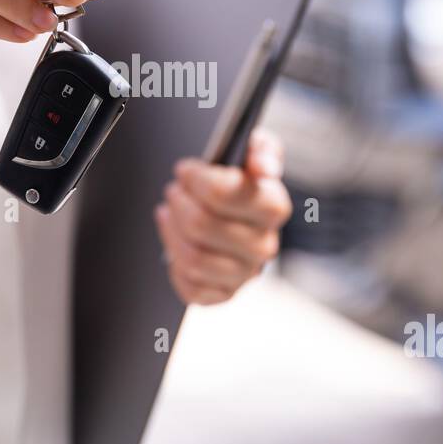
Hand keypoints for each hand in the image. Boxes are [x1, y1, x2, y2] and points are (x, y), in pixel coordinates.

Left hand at [155, 128, 292, 305]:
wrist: (235, 214)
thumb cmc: (241, 180)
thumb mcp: (254, 152)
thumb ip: (261, 149)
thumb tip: (262, 167)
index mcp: (274, 207)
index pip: (229, 194)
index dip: (199, 180)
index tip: (185, 170)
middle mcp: (264, 245)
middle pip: (202, 225)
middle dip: (179, 203)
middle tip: (173, 189)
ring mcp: (245, 274)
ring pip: (193, 259)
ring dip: (172, 230)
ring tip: (168, 211)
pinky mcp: (225, 294)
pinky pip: (191, 288)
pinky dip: (174, 263)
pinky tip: (174, 240)